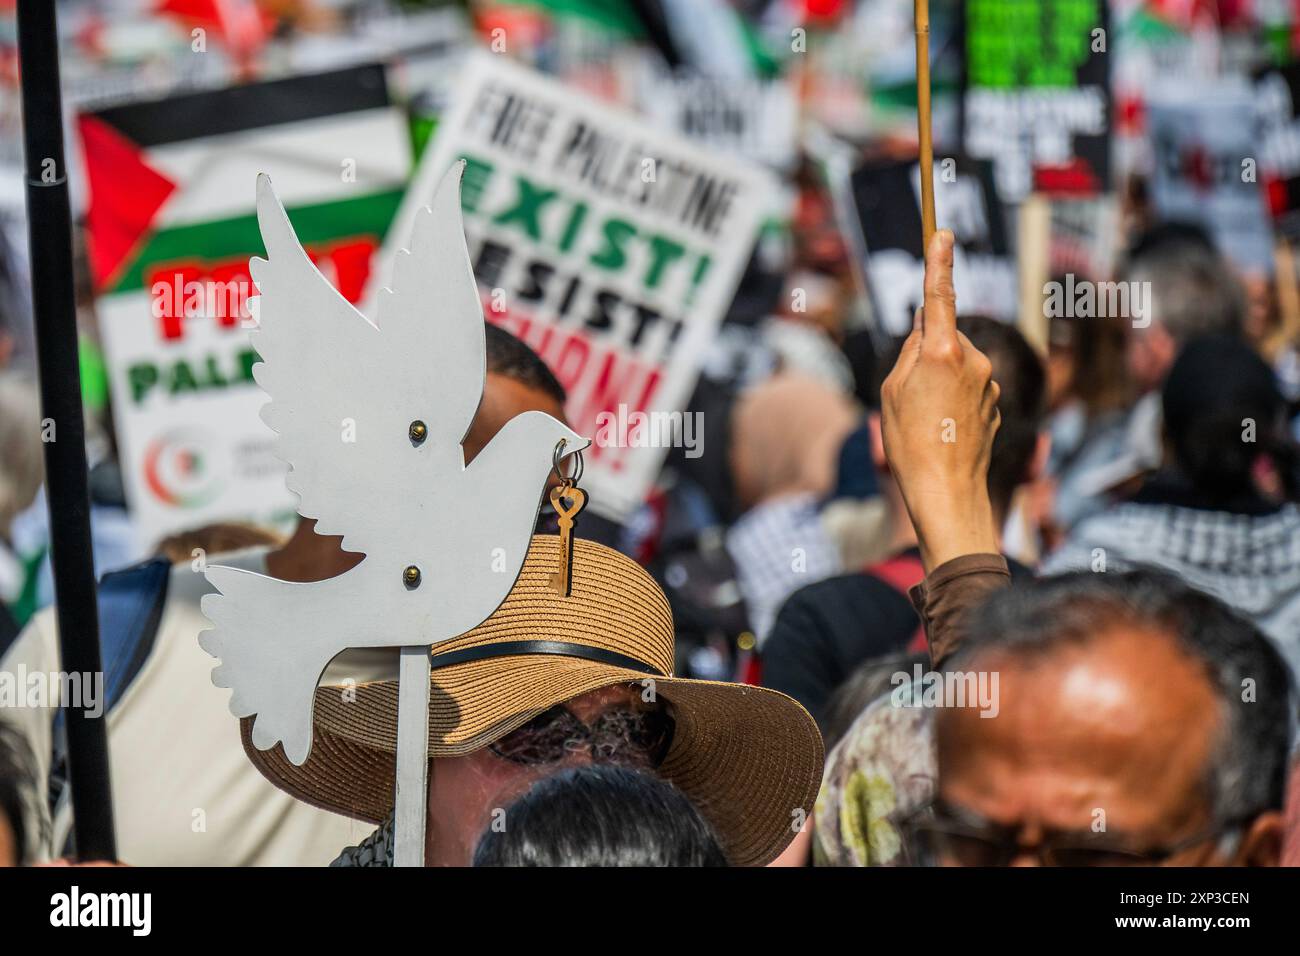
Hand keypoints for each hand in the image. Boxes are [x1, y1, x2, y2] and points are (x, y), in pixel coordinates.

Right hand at [880, 230, 1000, 570]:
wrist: (947, 492)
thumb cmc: (911, 443)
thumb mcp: (891, 392)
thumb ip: (910, 353)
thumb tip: (927, 331)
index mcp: (943, 351)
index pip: (939, 296)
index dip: (939, 262)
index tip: (942, 233)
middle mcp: (973, 359)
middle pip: (943, 338)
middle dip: (925, 355)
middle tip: (908, 397)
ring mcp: (989, 381)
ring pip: (956, 365)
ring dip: (940, 382)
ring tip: (927, 421)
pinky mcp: (996, 402)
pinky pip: (969, 389)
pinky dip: (954, 402)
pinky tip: (945, 431)